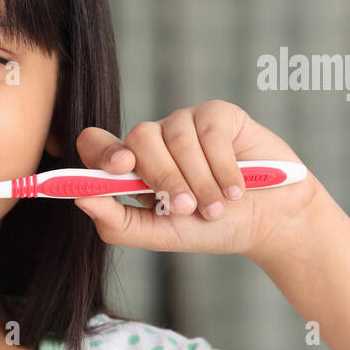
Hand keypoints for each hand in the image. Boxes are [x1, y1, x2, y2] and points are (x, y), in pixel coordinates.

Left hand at [73, 99, 325, 257]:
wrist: (267, 222)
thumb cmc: (210, 227)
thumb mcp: (160, 235)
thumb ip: (118, 223)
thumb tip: (82, 200)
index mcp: (131, 166)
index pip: (96, 144)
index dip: (101, 151)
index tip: (119, 168)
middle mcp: (154, 139)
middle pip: (139, 139)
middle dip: (165, 179)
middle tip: (188, 208)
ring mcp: (185, 123)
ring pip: (177, 140)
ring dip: (200, 182)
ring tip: (217, 207)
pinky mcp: (218, 114)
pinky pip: (210, 133)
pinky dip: (223, 168)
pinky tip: (236, 188)